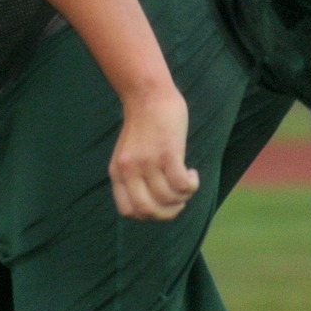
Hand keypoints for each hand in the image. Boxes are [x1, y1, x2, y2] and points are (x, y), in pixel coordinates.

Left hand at [109, 86, 199, 220]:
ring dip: (183, 197)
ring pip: (168, 199)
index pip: (128, 211)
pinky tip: (193, 173)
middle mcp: (129, 170)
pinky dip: (192, 185)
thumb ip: (134, 177)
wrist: (148, 95)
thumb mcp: (129, 155)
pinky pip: (182, 185)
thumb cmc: (143, 126)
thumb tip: (155, 205)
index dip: (149, 215)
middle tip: (179, 200)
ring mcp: (147, 162)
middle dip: (168, 213)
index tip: (161, 203)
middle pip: (147, 211)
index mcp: (117, 173)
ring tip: (187, 182)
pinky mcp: (167, 153)